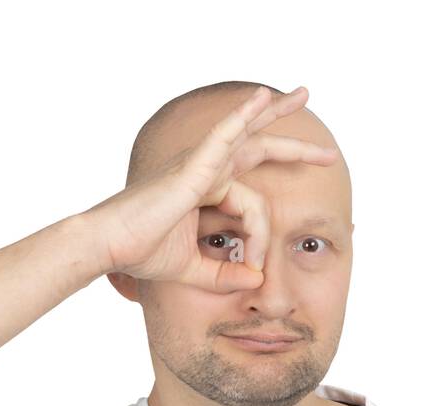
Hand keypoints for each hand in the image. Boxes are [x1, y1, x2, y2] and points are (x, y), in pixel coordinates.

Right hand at [81, 86, 339, 290]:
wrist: (109, 246)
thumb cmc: (140, 251)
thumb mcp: (192, 269)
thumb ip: (224, 275)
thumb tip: (256, 279)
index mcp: (207, 190)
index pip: (255, 207)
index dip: (262, 239)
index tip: (256, 268)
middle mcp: (205, 170)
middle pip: (258, 147)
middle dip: (292, 144)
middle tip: (327, 149)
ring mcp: (198, 164)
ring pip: (247, 134)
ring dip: (276, 112)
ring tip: (303, 95)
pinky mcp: (190, 168)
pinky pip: (222, 136)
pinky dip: (240, 116)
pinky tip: (260, 97)